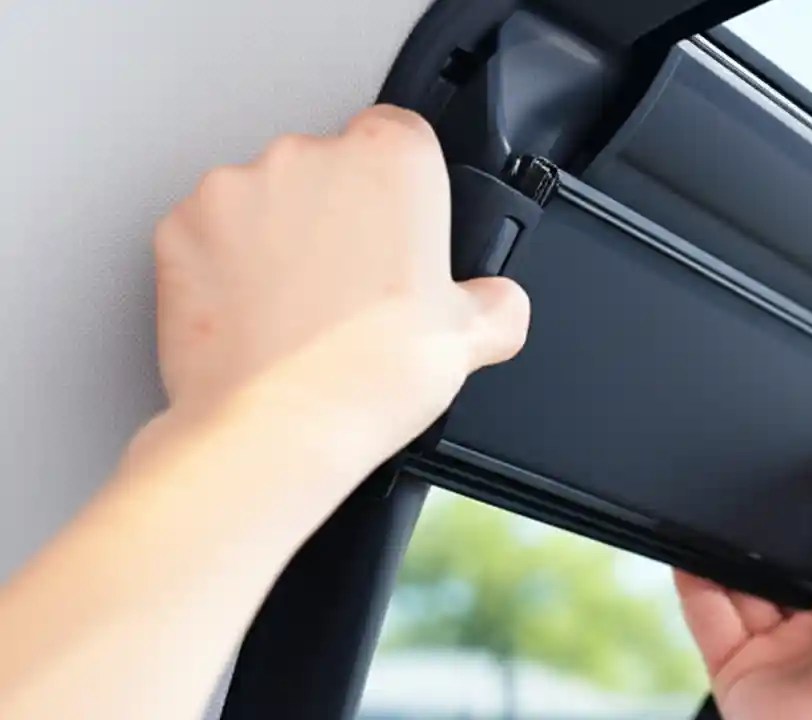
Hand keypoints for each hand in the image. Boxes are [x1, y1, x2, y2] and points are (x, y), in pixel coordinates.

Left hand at [150, 105, 528, 464]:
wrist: (278, 428)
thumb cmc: (370, 375)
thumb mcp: (472, 339)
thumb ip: (495, 302)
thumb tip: (496, 303)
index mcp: (390, 160)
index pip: (400, 133)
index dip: (401, 185)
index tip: (398, 226)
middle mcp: (309, 156)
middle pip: (329, 163)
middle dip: (337, 213)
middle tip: (352, 285)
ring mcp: (235, 188)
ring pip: (265, 196)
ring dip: (279, 235)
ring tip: (300, 308)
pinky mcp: (178, 227)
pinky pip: (207, 230)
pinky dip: (223, 263)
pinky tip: (254, 315)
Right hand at [675, 451, 811, 719]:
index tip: (805, 471)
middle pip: (780, 560)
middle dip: (767, 530)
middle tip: (756, 490)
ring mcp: (773, 646)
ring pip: (738, 582)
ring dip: (726, 549)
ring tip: (715, 509)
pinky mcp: (732, 666)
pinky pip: (703, 613)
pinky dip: (690, 579)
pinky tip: (687, 547)